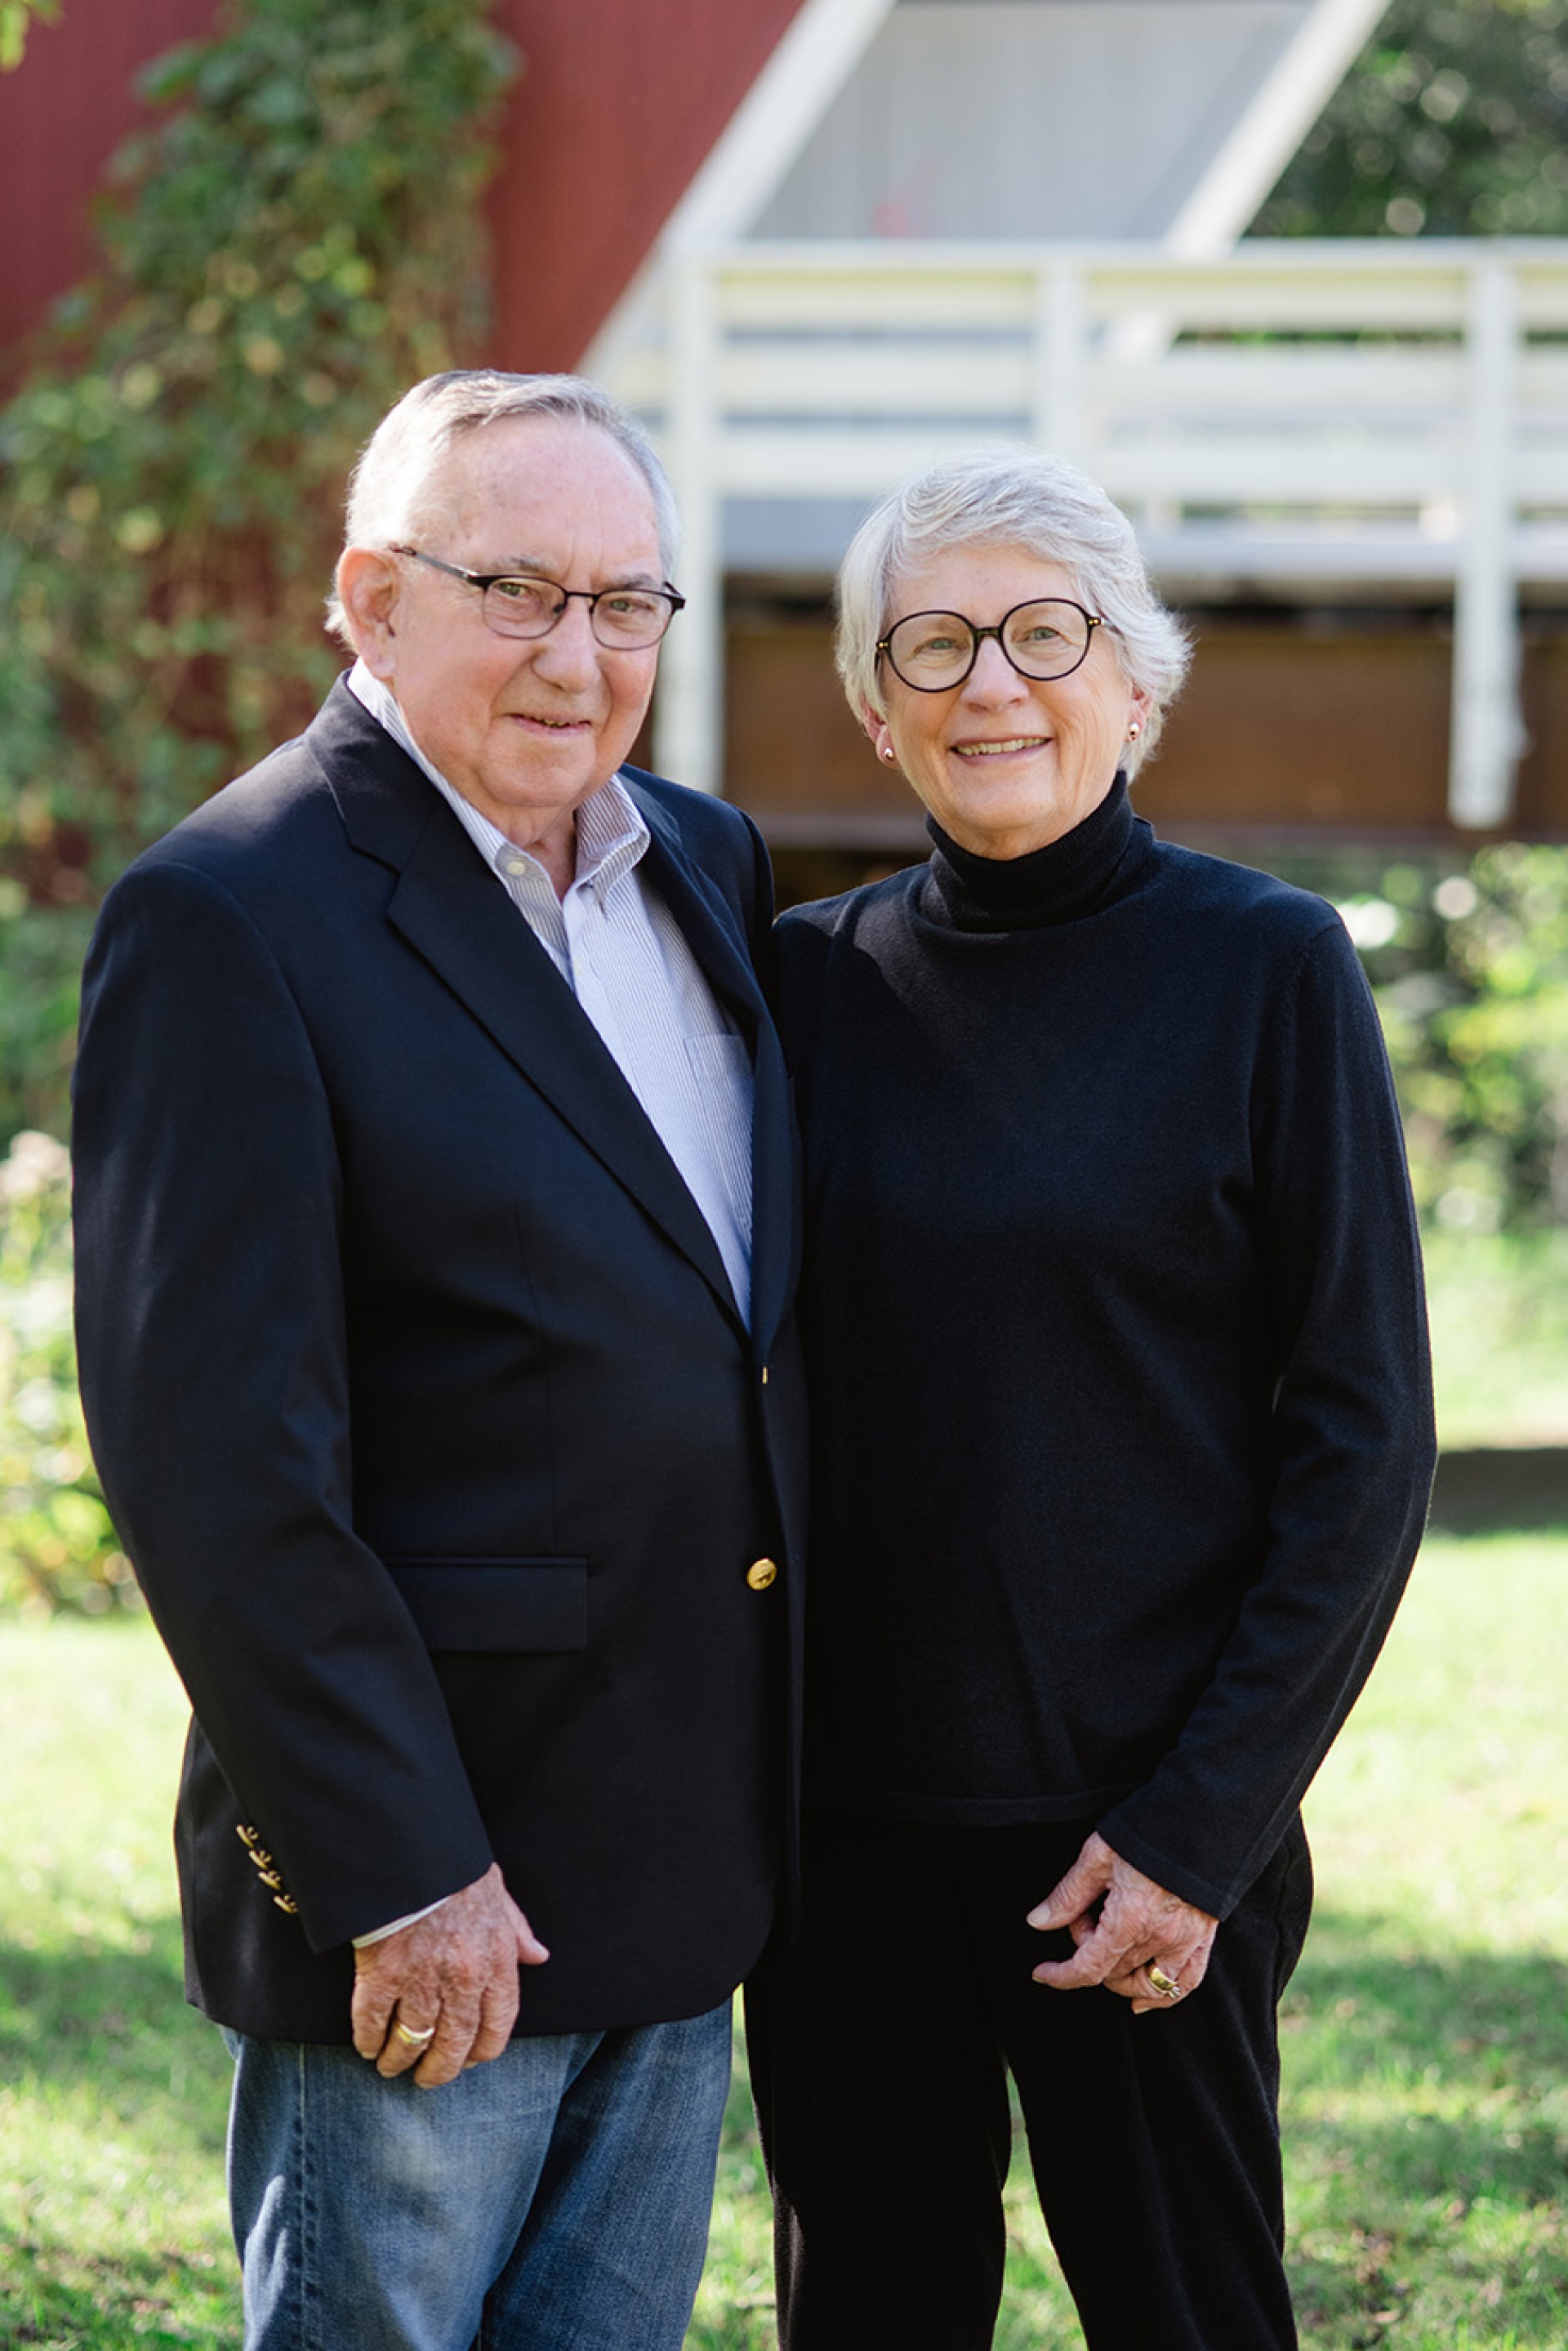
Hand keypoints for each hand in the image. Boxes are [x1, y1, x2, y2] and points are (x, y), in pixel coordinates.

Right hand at [350, 1863, 548, 2085]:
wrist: (411, 1849)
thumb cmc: (455, 1871)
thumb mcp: (498, 1895)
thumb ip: (518, 1931)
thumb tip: (537, 1956)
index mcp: (496, 1961)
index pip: (497, 2027)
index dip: (482, 2051)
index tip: (469, 2060)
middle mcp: (463, 1979)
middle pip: (454, 2046)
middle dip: (439, 2071)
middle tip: (427, 2078)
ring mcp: (421, 1980)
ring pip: (413, 2041)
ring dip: (400, 2060)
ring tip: (392, 2065)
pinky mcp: (382, 1975)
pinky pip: (374, 2024)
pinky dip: (369, 2040)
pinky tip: (367, 2046)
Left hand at [1026, 1832, 1217, 2013]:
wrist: (1199, 1816)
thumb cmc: (1147, 1831)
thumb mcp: (1098, 1856)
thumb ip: (1068, 1894)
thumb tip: (1038, 1921)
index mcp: (1129, 1919)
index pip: (1089, 1967)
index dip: (1061, 1975)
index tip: (1042, 1973)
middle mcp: (1159, 1938)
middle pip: (1112, 1970)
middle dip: (1088, 1950)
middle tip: (1085, 1914)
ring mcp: (1185, 1941)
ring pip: (1146, 1985)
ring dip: (1119, 1977)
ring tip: (1107, 1946)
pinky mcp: (1203, 1937)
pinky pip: (1186, 1982)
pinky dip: (1163, 1995)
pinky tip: (1142, 1999)